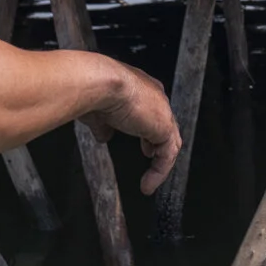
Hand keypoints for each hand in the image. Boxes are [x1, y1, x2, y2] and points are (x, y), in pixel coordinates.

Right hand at [84, 59, 180, 194]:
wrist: (101, 83)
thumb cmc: (95, 89)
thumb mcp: (98, 111)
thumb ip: (103, 125)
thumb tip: (104, 137)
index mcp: (142, 88)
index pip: (152, 113)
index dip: (148, 131)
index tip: (144, 146)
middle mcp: (155, 97)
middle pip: (165, 126)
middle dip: (158, 145)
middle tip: (150, 159)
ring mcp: (162, 112)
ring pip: (169, 142)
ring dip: (161, 162)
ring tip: (150, 180)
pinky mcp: (164, 127)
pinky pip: (167, 155)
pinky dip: (160, 171)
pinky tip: (148, 183)